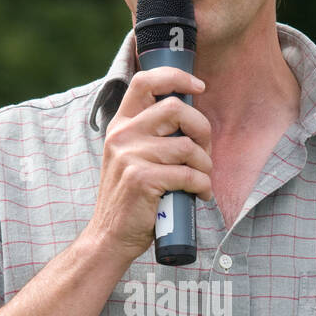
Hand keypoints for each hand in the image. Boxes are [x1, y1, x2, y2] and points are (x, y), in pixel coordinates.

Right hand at [86, 67, 212, 265]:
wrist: (110, 237)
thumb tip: (192, 119)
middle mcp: (122, 135)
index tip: (198, 87)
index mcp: (121, 125)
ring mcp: (129, 156)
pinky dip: (203, 186)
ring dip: (205, 165)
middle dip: (202, 129)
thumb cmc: (131, 199)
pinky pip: (188, 174)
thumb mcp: (132, 158)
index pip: (145, 81)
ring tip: (202, 180)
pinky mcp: (141, 178)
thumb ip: (152, 136)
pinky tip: (200, 195)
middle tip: (204, 152)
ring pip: (187, 146)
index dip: (176, 78)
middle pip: (175, 108)